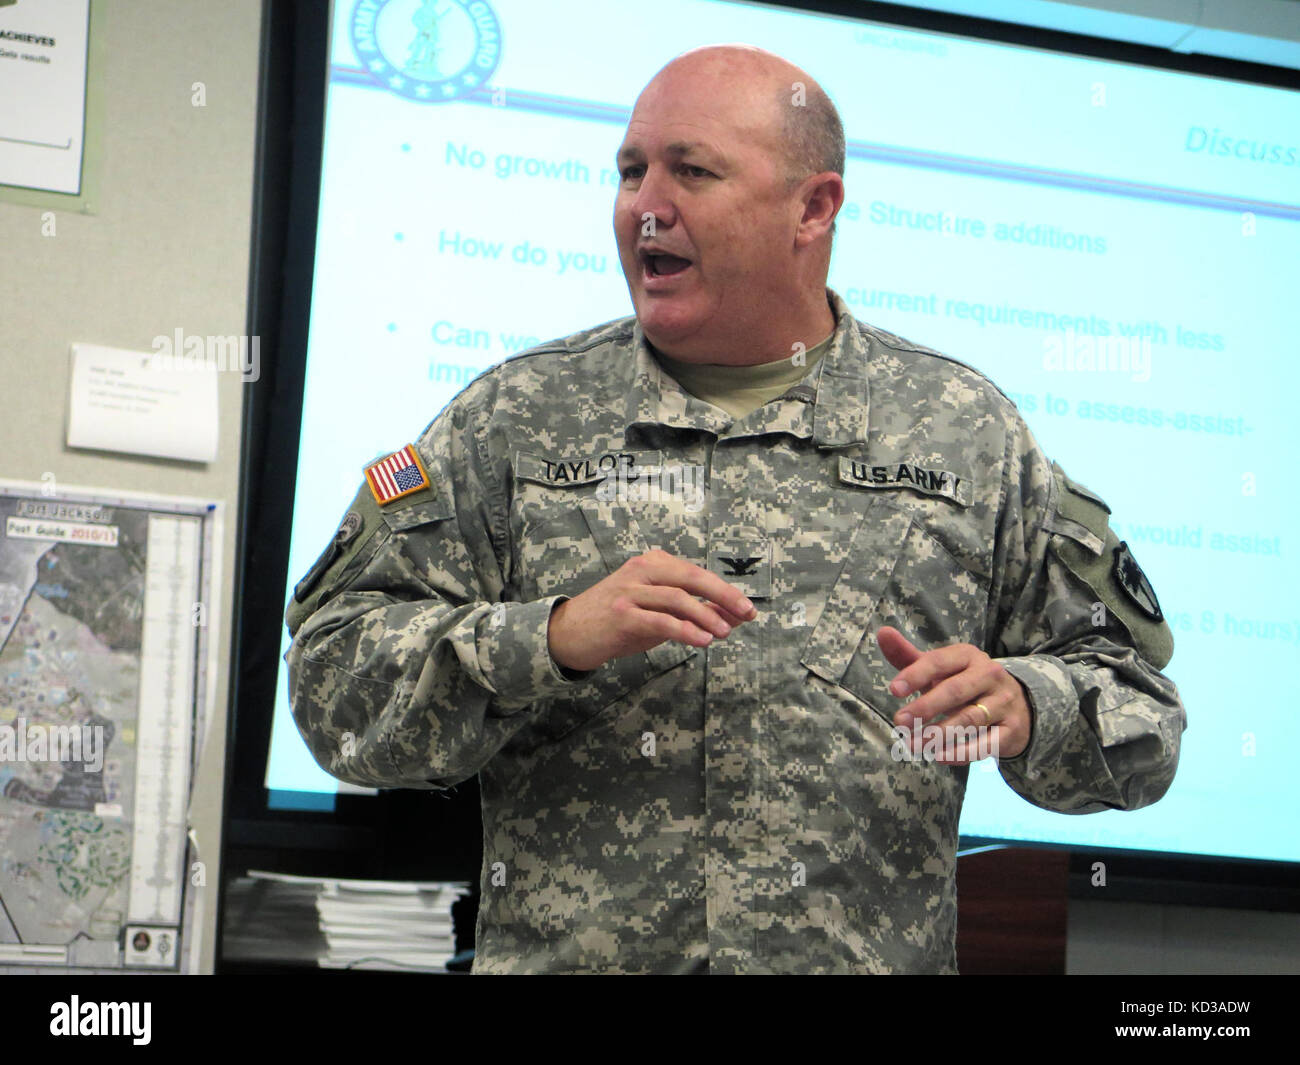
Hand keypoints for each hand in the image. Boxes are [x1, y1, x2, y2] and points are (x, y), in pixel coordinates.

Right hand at [548, 548, 757, 671]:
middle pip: (691, 577)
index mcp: (652, 563)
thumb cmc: (617, 621)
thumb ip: (691, 611)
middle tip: (746, 613)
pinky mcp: (621, 615)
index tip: (747, 608)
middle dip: (723, 595)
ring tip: (725, 632)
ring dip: (706, 616)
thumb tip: (732, 617)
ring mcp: (629, 592)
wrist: (569, 633)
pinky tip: (702, 640)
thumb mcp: (657, 611)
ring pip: (677, 598)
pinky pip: (660, 620)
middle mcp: (641, 571)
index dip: (725, 590)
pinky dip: (685, 630)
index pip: (696, 573)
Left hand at [875, 626, 1031, 762]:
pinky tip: (939, 756)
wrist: (1016, 705)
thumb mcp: (940, 669)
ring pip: (970, 718)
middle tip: (899, 721)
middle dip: (926, 706)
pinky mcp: (1012, 729)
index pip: (940, 662)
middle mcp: (989, 675)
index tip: (893, 689)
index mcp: (968, 656)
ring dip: (939, 733)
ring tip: (912, 744)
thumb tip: (882, 632)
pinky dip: (963, 752)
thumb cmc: (964, 683)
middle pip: (955, 690)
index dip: (916, 674)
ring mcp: (1003, 702)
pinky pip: (987, 743)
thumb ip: (910, 656)